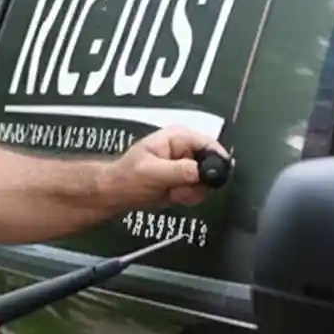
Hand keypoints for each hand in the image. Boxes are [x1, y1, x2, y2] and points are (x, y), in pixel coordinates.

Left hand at [103, 125, 229, 209]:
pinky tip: (172, 195)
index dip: (215, 163)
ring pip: (207, 181)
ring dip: (191, 191)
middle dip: (198, 182)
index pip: (211, 145)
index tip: (208, 180)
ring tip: (171, 191)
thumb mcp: (153, 172)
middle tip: (179, 188)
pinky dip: (188, 197)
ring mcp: (188, 164)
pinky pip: (200, 191)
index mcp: (179, 136)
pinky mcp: (187, 179)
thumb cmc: (128, 177)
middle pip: (213, 165)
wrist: (118, 193)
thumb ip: (181, 171)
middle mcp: (186, 148)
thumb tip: (204, 171)